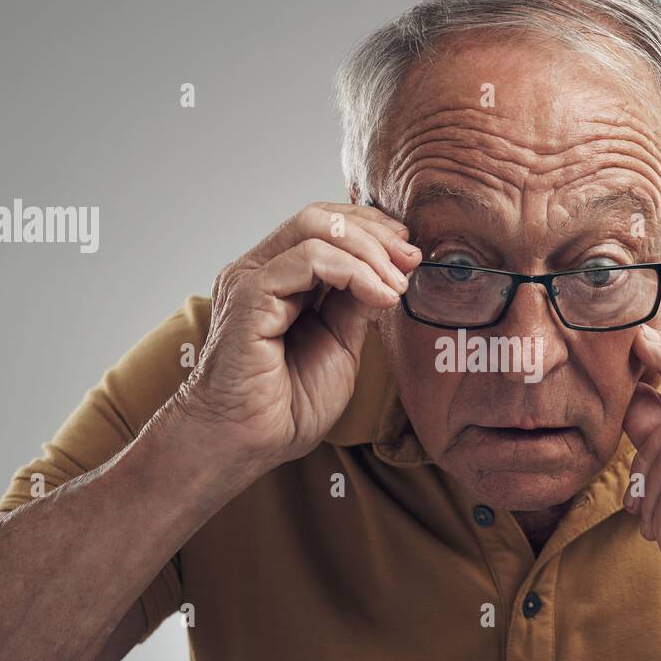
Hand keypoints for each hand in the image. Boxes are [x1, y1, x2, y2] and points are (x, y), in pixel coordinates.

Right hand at [175, 201, 419, 476]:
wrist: (249, 442)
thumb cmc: (287, 406)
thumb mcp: (340, 346)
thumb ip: (356, 306)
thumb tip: (388, 273)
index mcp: (280, 280)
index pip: (325, 229)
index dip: (372, 231)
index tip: (410, 254)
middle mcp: (261, 271)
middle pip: (320, 218)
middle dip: (375, 233)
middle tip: (411, 260)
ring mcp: (251, 279)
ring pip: (315, 227)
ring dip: (369, 251)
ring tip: (397, 284)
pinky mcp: (249, 294)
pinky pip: (307, 259)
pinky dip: (353, 271)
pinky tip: (379, 295)